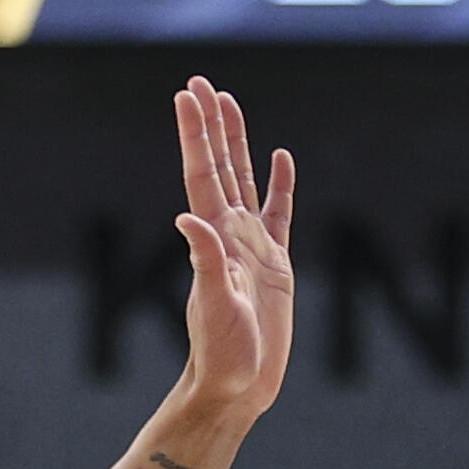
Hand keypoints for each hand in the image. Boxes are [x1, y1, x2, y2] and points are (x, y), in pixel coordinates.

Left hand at [166, 78, 297, 431]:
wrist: (238, 385)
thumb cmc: (222, 354)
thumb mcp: (216, 308)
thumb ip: (207, 263)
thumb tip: (187, 219)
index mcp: (212, 239)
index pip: (201, 173)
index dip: (195, 133)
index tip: (187, 94)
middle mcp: (228, 234)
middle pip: (219, 165)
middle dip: (210, 124)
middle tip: (202, 82)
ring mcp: (252, 246)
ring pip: (245, 179)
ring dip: (238, 142)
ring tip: (230, 103)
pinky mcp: (276, 263)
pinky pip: (280, 212)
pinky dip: (280, 184)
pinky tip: (281, 158)